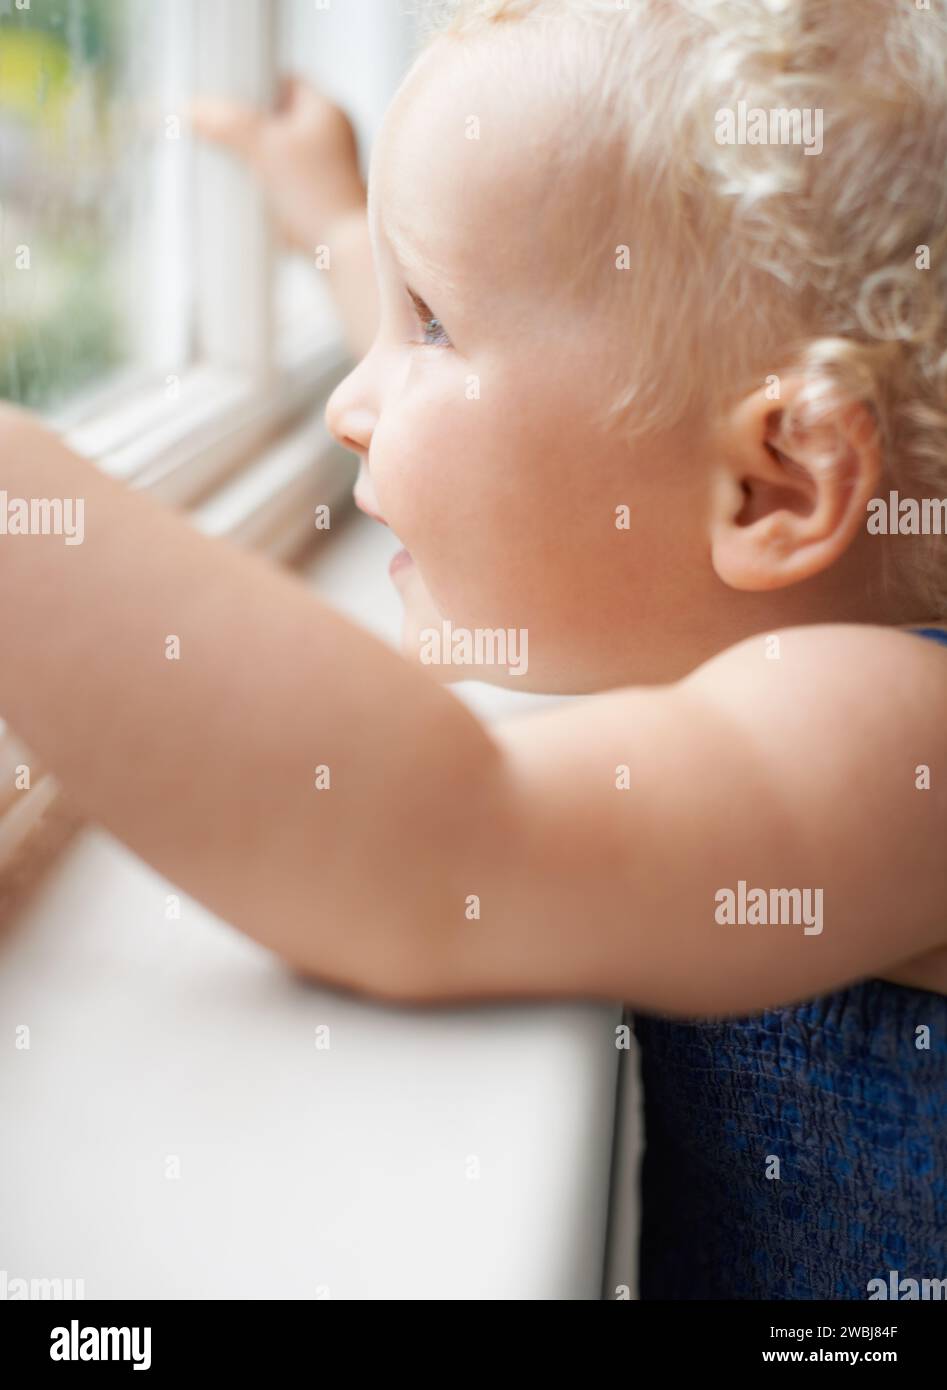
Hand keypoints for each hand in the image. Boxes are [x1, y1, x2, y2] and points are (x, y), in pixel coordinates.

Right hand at [191, 77, 366, 253]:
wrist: (344, 252)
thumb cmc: (313, 194)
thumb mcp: (262, 148)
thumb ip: (225, 124)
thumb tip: (188, 109)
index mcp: (326, 111)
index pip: (284, 81)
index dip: (252, 84)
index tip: (222, 96)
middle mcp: (332, 138)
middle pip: (279, 120)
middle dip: (246, 126)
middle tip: (215, 131)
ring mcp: (328, 173)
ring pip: (280, 155)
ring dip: (253, 159)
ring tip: (222, 162)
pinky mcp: (320, 204)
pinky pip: (284, 186)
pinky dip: (264, 186)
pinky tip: (241, 193)